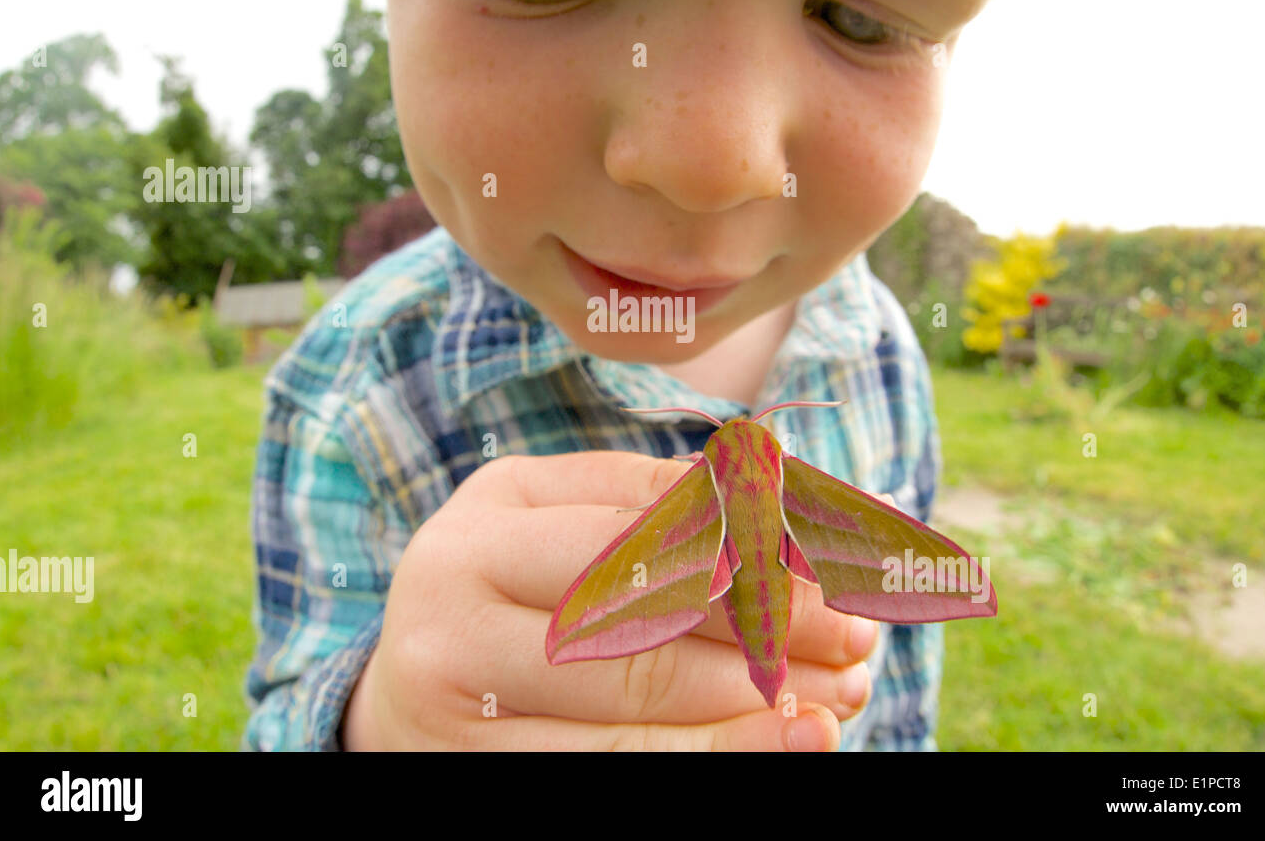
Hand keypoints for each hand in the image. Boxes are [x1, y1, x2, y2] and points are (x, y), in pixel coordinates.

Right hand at [342, 451, 878, 749]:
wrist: (407, 693)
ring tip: (841, 699)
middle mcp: (450, 620)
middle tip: (856, 642)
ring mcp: (453, 714)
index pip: (634, 538)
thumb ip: (650, 498)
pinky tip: (787, 743)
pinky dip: (716, 758)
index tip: (835, 576)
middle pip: (638, 630)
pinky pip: (616, 775)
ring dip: (757, 712)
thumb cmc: (508, 585)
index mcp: (481, 529)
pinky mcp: (478, 778)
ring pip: (636, 715)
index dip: (745, 556)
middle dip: (766, 636)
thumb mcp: (554, 518)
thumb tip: (780, 486)